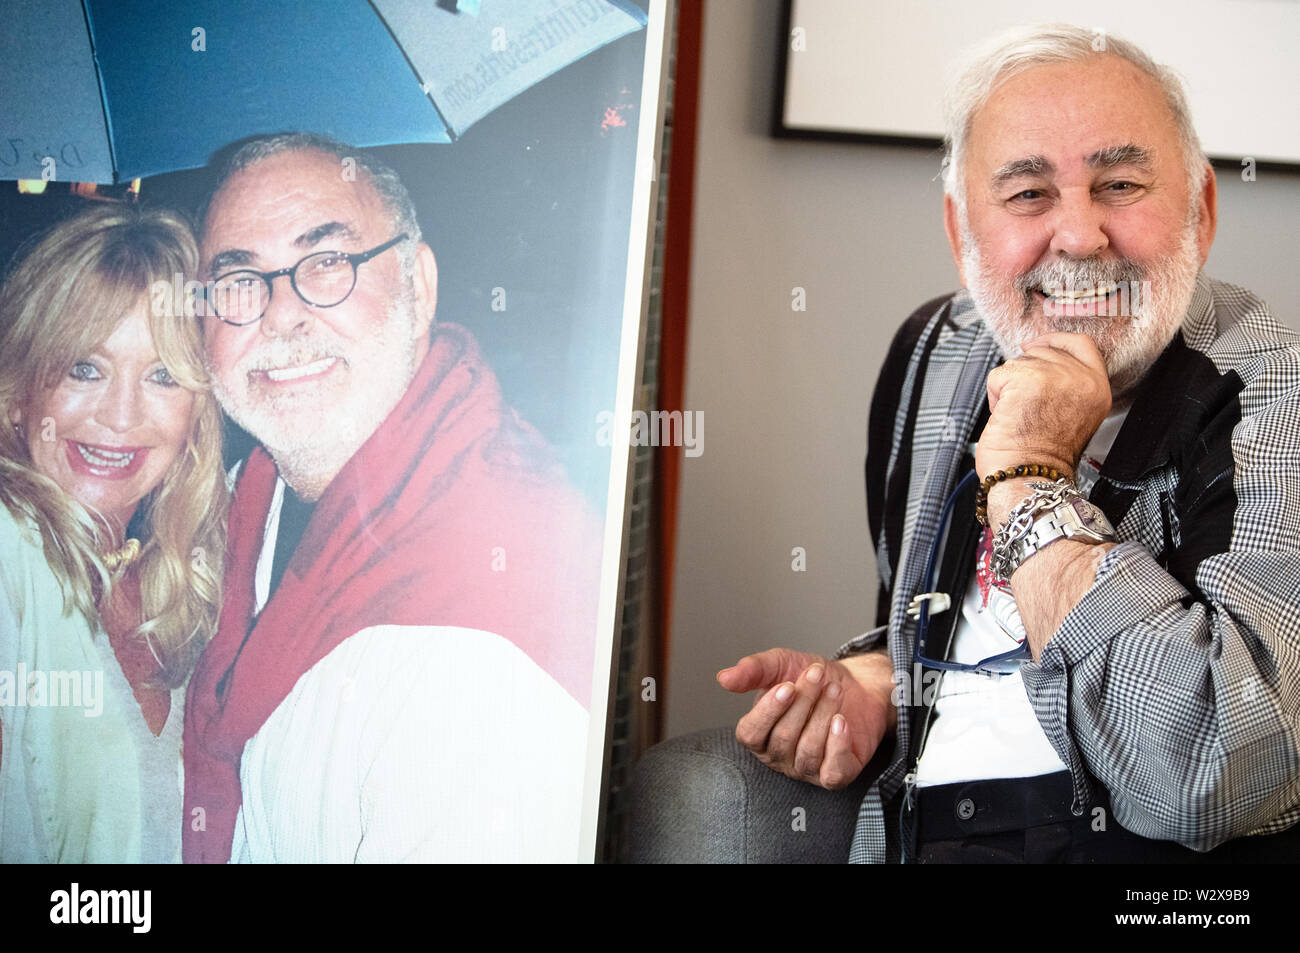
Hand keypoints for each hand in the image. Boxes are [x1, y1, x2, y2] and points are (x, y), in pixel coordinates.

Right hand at [718, 648, 894, 789]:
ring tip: (834, 690)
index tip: (788, 686)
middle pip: (783, 738)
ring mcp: (806, 769)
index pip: (750, 734)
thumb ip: (753, 670)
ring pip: (808, 752)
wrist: (855, 684)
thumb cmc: (814, 679)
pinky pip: (833, 773)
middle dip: (804, 702)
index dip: (768, 711)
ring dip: (823, 714)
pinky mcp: (835, 775)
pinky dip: (837, 745)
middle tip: (817, 676)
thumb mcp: (781, 664)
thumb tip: (724, 678)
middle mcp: (779, 757)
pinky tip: (842, 721)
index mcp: (759, 734)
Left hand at [975, 332, 1111, 481]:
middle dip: (1025, 375)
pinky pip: (998, 375)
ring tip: (1019, 416)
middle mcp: (1081, 379)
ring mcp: (1055, 375)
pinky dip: (995, 397)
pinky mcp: (1027, 378)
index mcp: (1097, 388)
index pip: (1081, 344)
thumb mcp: (1073, 414)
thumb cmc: (1043, 457)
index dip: (1055, 340)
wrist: (1030, 477)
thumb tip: (1043, 362)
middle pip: (1044, 352)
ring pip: (1018, 363)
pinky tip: (1007, 416)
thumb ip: (1067, 385)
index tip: (1037, 344)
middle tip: (1026, 407)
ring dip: (1009, 389)